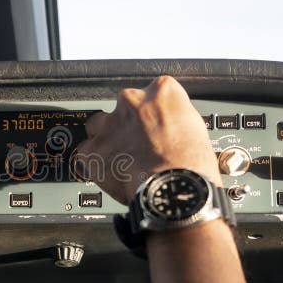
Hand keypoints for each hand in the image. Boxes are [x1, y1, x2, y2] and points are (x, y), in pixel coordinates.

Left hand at [76, 76, 220, 203]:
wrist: (174, 190)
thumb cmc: (191, 166)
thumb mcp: (196, 129)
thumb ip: (174, 118)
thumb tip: (168, 124)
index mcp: (161, 91)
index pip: (150, 93)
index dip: (151, 114)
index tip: (152, 125)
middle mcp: (132, 101)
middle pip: (123, 107)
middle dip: (128, 124)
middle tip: (139, 146)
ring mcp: (110, 124)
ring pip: (99, 126)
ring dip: (108, 140)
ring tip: (123, 160)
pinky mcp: (93, 148)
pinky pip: (86, 151)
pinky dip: (95, 162)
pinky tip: (111, 172)